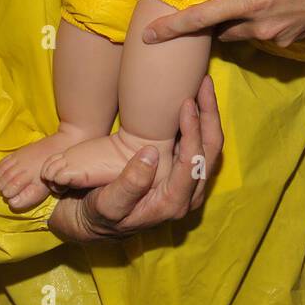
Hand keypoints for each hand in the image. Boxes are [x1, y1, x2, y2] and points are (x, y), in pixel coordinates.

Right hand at [46, 80, 222, 241]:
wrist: (94, 221)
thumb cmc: (98, 213)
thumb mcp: (107, 205)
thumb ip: (128, 185)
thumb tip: (151, 155)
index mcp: (173, 203)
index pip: (194, 163)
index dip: (194, 131)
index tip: (186, 103)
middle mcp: (188, 196)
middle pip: (211, 151)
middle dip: (210, 115)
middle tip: (204, 83)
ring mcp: (188, 185)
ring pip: (210, 147)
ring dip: (209, 115)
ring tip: (203, 84)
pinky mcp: (184, 175)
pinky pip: (200, 145)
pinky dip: (201, 121)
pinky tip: (195, 99)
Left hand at [141, 0, 304, 46]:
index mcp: (249, 1)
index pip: (200, 19)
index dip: (171, 28)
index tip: (147, 37)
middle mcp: (261, 26)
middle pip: (221, 31)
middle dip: (210, 23)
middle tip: (205, 7)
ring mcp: (280, 36)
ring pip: (244, 35)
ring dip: (236, 23)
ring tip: (239, 4)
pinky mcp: (296, 39)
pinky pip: (267, 35)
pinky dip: (260, 23)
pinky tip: (270, 5)